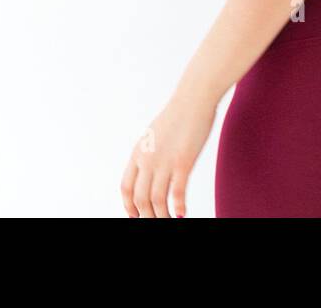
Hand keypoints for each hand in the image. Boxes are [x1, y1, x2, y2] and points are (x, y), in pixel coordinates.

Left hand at [119, 91, 218, 217]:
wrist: (193, 98)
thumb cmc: (179, 114)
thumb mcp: (155, 134)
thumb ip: (150, 152)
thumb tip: (150, 168)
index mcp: (138, 152)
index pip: (127, 187)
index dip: (128, 205)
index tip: (135, 215)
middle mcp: (147, 159)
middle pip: (140, 198)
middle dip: (145, 216)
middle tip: (153, 222)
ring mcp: (164, 161)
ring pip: (156, 200)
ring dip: (162, 216)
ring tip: (168, 221)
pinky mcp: (183, 162)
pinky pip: (177, 192)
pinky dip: (178, 206)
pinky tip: (182, 213)